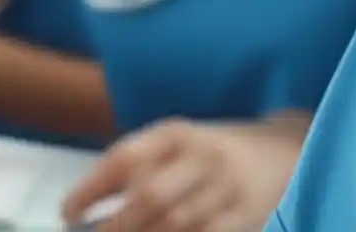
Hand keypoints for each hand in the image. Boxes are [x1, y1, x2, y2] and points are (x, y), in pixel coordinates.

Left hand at [62, 113, 310, 231]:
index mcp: (178, 133)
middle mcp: (203, 155)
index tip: (67, 213)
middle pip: (150, 196)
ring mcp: (228, 186)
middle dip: (116, 226)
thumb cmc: (215, 152)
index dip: (90, 189)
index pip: (125, 158)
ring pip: (175, 224)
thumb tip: (85, 207)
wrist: (288, 149)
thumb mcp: (180, 143)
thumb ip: (139, 167)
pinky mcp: (247, 215)